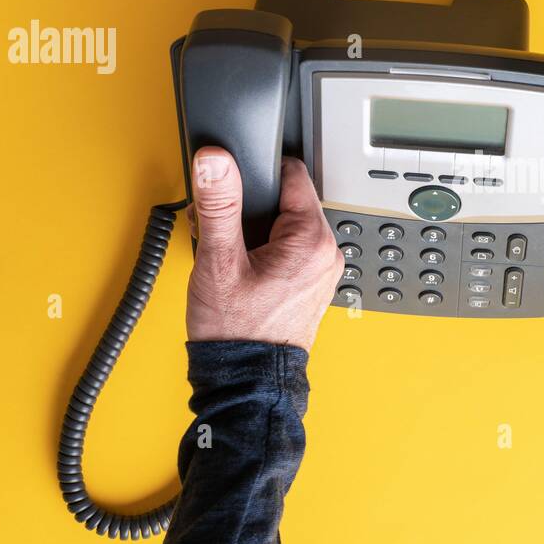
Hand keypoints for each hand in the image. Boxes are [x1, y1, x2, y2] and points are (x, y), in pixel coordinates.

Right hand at [185, 147, 343, 348]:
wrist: (245, 383)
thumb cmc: (236, 332)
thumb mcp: (219, 260)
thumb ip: (219, 204)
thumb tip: (216, 161)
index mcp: (313, 240)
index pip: (293, 173)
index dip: (256, 171)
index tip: (231, 183)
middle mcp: (327, 253)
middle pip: (287, 201)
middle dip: (250, 207)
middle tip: (222, 230)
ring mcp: (321, 272)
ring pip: (284, 227)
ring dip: (253, 232)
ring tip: (229, 255)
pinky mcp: (309, 286)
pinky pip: (287, 252)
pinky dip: (262, 252)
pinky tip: (239, 270)